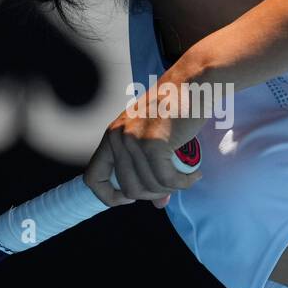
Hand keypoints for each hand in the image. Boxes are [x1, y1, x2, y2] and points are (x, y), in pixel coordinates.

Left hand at [83, 85, 205, 208]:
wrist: (193, 84)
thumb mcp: (155, 138)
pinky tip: (194, 175)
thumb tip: (159, 203)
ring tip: (187, 177)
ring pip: (149, 186)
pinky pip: (166, 179)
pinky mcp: (153, 143)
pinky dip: (183, 183)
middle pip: (128, 188)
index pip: (92, 179)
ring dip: (172, 188)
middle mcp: (117, 138)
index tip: (129, 199)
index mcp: (111, 136)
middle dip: (152, 194)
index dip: (108, 196)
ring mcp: (133, 140)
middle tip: (172, 186)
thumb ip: (152, 170)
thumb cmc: (176, 110)